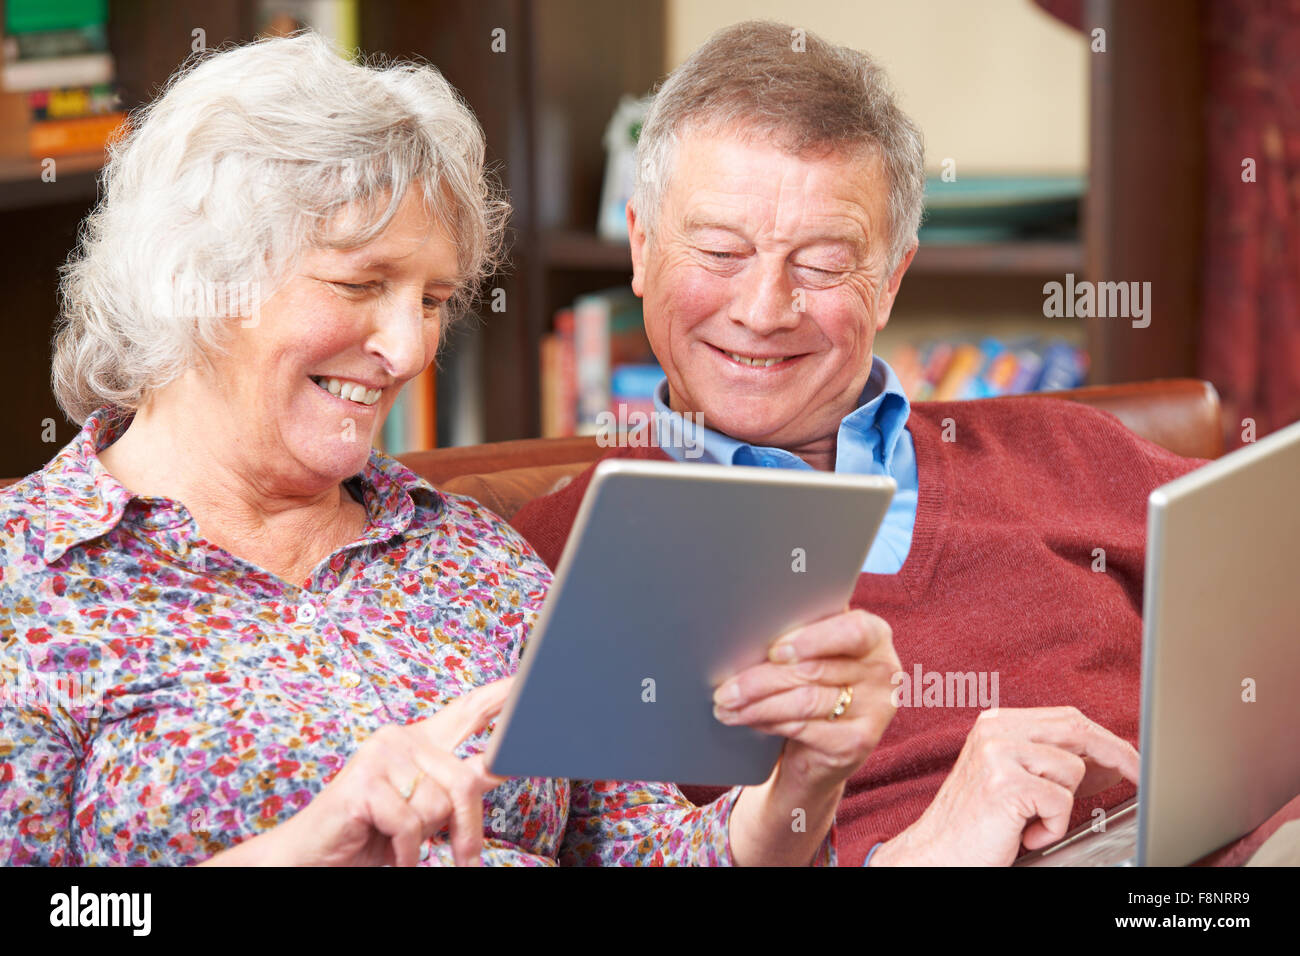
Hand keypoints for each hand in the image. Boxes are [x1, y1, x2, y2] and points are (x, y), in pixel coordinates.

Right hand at [264, 678, 512, 866]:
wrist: (312, 856)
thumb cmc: (374, 834)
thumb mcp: (428, 810)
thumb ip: (460, 785)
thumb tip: (505, 766)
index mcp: (420, 740)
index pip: (469, 709)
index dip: (502, 695)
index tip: (531, 677)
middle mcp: (402, 737)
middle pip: (465, 778)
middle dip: (467, 825)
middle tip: (464, 857)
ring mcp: (381, 755)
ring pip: (439, 806)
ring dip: (426, 839)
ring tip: (401, 844)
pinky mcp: (364, 781)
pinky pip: (411, 824)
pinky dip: (406, 850)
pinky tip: (389, 850)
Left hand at [713, 609, 900, 803]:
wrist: (824, 748)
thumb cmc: (815, 684)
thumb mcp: (816, 653)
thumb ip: (801, 635)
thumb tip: (752, 626)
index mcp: (875, 636)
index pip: (851, 632)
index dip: (811, 640)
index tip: (773, 651)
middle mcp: (884, 671)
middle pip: (814, 670)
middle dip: (761, 678)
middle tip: (725, 687)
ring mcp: (876, 710)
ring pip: (804, 701)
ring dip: (757, 704)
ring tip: (726, 704)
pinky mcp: (859, 743)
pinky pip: (803, 728)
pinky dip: (768, 722)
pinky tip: (747, 719)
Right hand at [870, 706, 1139, 866]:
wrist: (936, 853)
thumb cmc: (975, 823)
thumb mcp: (1011, 778)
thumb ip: (1048, 760)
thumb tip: (1106, 760)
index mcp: (996, 722)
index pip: (1068, 718)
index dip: (1106, 740)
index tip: (1131, 760)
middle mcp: (995, 730)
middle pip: (1078, 731)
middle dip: (1117, 757)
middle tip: (1140, 778)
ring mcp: (998, 753)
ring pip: (1073, 770)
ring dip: (1063, 807)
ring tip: (1031, 822)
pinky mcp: (1004, 783)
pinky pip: (1061, 803)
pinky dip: (1051, 827)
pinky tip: (1024, 834)